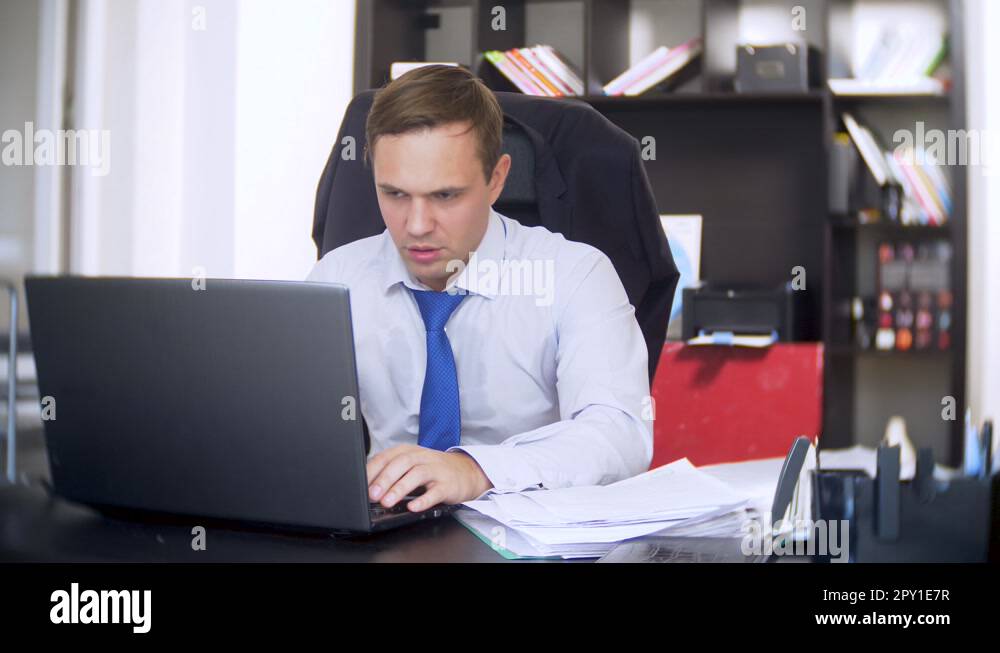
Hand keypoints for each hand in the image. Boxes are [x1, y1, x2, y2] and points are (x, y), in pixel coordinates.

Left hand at [366, 444, 493, 511]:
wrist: (466, 471)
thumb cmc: (433, 470)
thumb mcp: (411, 465)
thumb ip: (392, 471)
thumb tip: (368, 486)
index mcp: (409, 451)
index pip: (387, 456)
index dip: (373, 470)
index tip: (361, 484)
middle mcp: (422, 458)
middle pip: (402, 463)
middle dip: (385, 478)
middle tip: (372, 494)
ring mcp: (437, 470)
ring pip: (417, 475)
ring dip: (400, 488)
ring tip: (387, 502)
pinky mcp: (448, 485)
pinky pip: (435, 492)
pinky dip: (423, 500)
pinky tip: (413, 507)